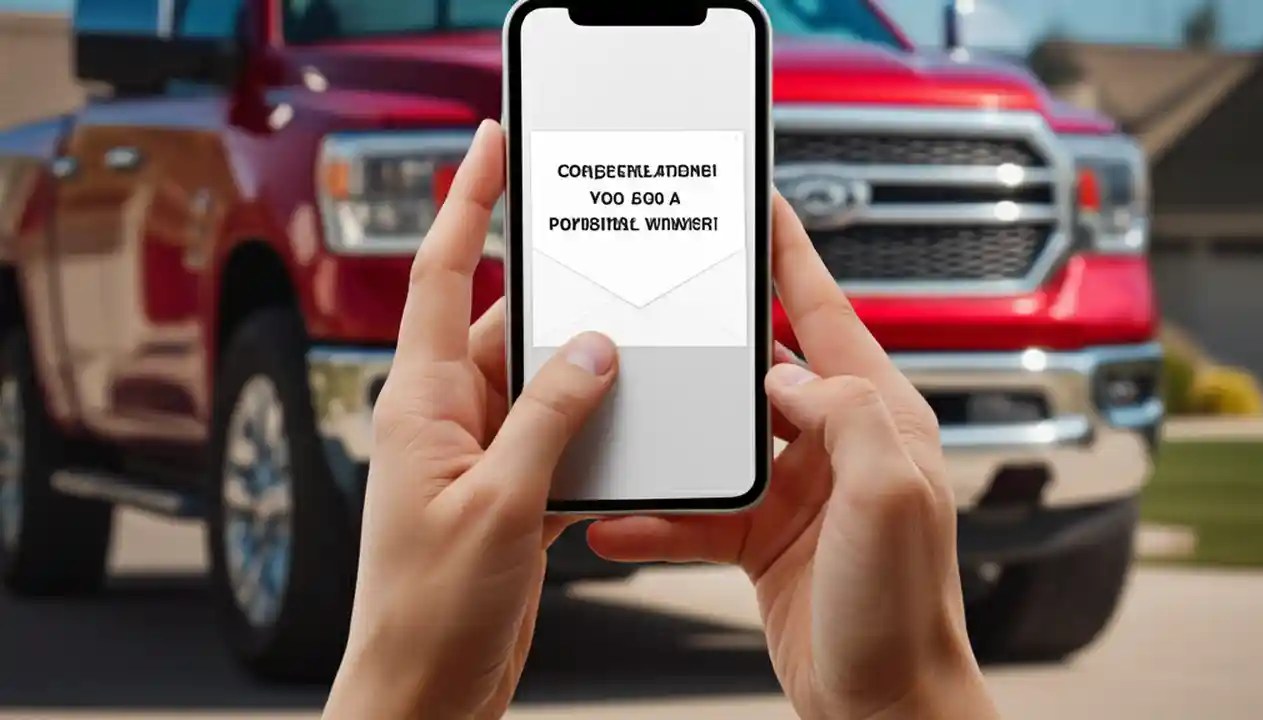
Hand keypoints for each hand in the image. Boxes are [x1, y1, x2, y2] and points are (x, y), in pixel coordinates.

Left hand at [324, 120, 616, 718]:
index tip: (492, 146)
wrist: (423, 692)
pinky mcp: (505, 492)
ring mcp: (476, 455)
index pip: (439, 275)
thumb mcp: (498, 505)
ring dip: (581, 376)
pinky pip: (554, 437)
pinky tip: (623, 435)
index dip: (465, 202)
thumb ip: (547, 419)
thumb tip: (590, 349)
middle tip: (606, 269)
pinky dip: (589, 431)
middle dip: (556, 302)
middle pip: (506, 329)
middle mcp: (444, 419)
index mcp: (420, 404)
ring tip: (631, 359)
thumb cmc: (428, 613)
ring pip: (538, 386)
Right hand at [588, 195, 999, 719]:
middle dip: (714, 344)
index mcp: (879, 419)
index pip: (829, 315)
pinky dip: (659, 515)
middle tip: (669, 307)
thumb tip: (783, 375)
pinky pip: (699, 511)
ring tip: (626, 429)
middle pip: (763, 369)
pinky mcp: (764, 536)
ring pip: (719, 441)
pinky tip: (621, 520)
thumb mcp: (888, 496)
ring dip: (673, 442)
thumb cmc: (903, 612)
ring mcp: (798, 490)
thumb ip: (842, 415)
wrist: (882, 704)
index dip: (793, 258)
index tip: (764, 207)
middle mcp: (838, 445)